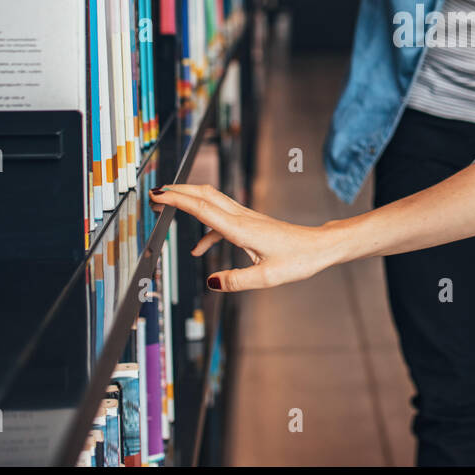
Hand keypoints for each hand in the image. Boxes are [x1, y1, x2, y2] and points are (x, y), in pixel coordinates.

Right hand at [149, 184, 337, 290]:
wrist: (320, 246)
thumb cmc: (299, 259)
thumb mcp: (267, 278)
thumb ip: (236, 281)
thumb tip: (211, 283)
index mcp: (241, 229)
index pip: (203, 208)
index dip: (178, 200)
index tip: (158, 195)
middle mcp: (242, 218)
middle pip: (204, 194)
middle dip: (178, 191)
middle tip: (154, 193)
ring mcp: (247, 218)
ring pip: (212, 201)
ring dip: (189, 201)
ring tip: (167, 207)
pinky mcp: (251, 223)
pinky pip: (221, 219)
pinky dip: (205, 228)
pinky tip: (199, 248)